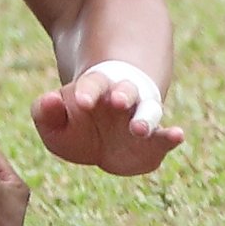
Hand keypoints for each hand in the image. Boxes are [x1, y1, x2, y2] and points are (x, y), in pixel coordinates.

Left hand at [32, 61, 185, 175]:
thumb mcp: (53, 121)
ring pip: (148, 111)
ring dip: (144, 118)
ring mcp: (140, 117)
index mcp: (96, 89)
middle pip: (125, 91)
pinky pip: (165, 136)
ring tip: (139, 128)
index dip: (87, 91)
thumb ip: (46, 111)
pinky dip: (172, 135)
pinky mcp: (154, 140)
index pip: (92, 85)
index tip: (80, 100)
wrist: (103, 135)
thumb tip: (49, 100)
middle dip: (121, 94)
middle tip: (117, 100)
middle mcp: (122, 98)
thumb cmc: (76, 123)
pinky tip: (178, 135)